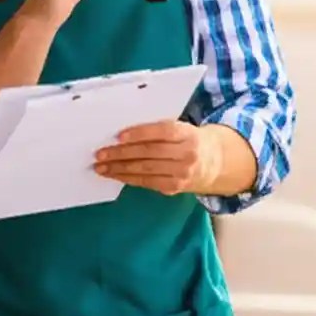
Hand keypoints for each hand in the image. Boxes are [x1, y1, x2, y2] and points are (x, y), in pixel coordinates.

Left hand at [93, 120, 220, 195]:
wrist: (215, 163)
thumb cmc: (187, 140)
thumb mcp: (181, 128)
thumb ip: (158, 130)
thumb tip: (122, 134)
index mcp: (187, 134)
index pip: (162, 132)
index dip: (140, 133)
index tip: (119, 136)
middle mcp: (187, 154)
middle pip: (150, 153)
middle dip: (122, 154)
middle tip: (100, 154)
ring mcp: (182, 173)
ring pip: (146, 170)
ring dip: (120, 169)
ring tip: (101, 167)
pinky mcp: (175, 187)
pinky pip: (148, 183)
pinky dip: (128, 179)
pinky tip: (115, 175)